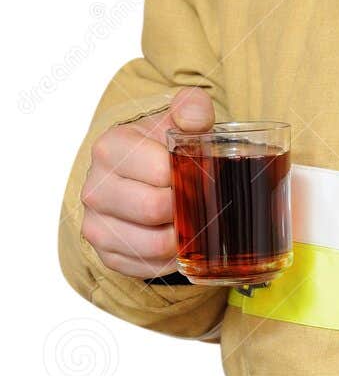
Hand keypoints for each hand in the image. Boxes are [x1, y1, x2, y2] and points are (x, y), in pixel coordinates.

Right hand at [81, 88, 215, 277]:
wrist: (141, 172)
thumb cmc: (163, 145)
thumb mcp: (178, 119)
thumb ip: (192, 108)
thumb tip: (194, 119)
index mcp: (110, 148)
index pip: (161, 171)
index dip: (192, 175)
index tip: (206, 174)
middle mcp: (94, 188)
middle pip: (154, 209)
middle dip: (188, 207)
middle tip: (207, 200)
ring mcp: (96, 224)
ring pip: (153, 244)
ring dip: (183, 237)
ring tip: (196, 220)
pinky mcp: (106, 254)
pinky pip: (148, 267)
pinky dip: (173, 258)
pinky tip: (182, 239)